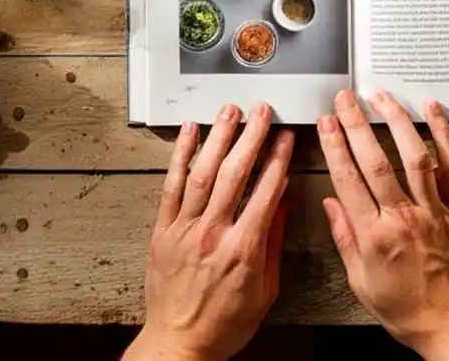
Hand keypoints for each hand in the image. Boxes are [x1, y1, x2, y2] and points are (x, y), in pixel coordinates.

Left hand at [124, 103, 293, 360]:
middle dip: (251, 137)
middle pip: (235, 173)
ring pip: (203, 172)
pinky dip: (180, 156)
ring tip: (229, 112)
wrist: (179, 344)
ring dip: (218, 137)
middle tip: (261, 112)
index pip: (265, 192)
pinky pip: (171, 186)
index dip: (278, 160)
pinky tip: (189, 134)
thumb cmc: (223, 324)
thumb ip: (273, 243)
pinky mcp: (163, 231)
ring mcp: (184, 230)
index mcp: (243, 249)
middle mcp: (212, 234)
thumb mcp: (265, 290)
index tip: (286, 138)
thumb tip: (281, 205)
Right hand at [316, 91, 448, 360]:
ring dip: (395, 121)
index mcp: (373, 236)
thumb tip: (329, 202)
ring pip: (413, 155)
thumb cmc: (405, 310)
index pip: (348, 180)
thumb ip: (344, 239)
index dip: (335, 147)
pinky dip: (442, 135)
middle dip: (357, 125)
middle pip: (375, 161)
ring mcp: (432, 210)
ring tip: (381, 96)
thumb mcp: (360, 282)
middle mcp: (402, 217)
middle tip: (345, 98)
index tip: (326, 123)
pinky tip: (432, 111)